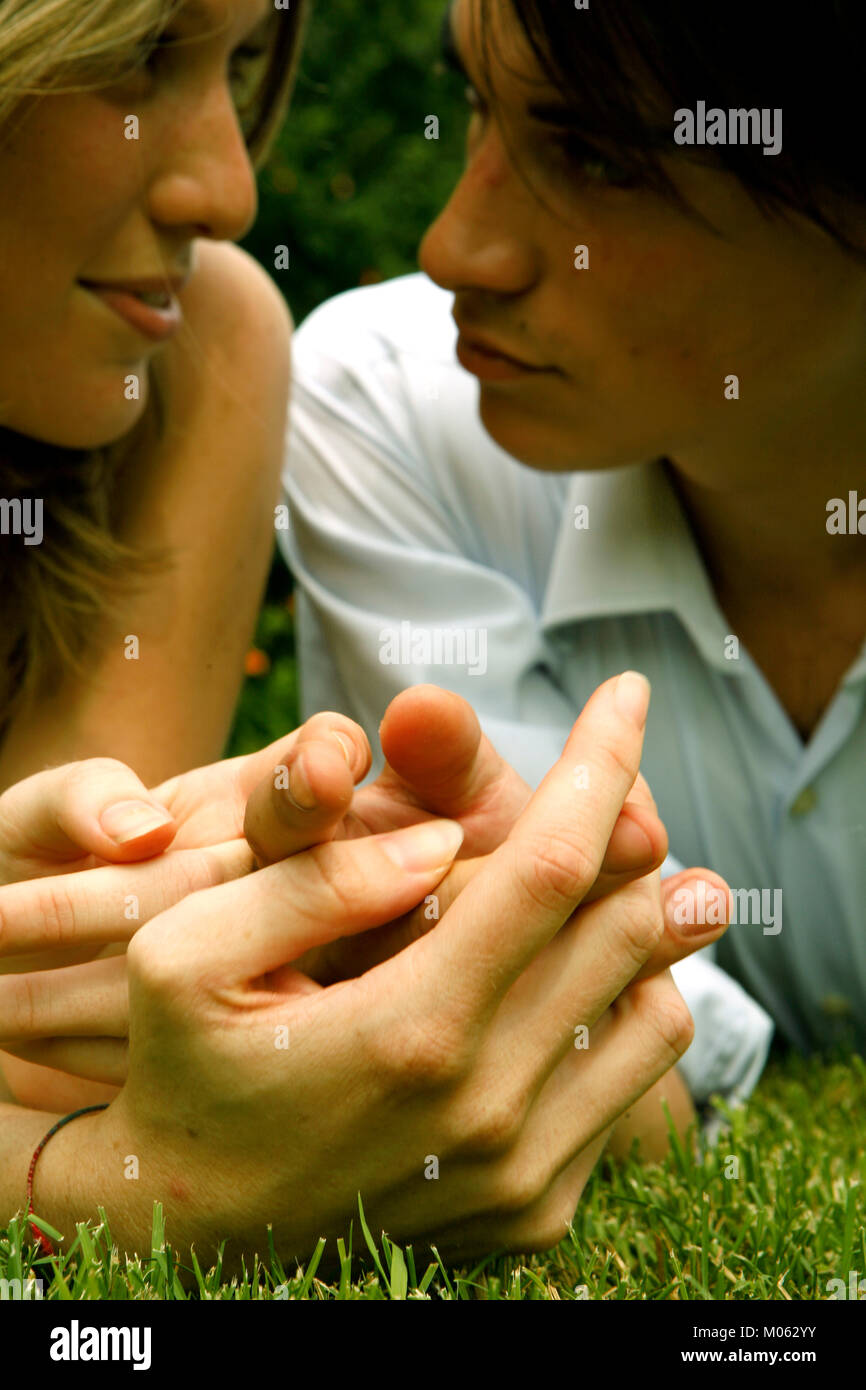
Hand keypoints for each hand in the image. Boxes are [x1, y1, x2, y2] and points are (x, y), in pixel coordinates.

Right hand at [65, 672, 730, 1263]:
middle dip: (635, 828)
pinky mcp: (537, 1211)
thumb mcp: (184, 954)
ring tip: (594, 876)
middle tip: (614, 778)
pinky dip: (627, 1007)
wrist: (196, 1228)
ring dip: (641, 923)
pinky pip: (630, 1080)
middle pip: (625, 929)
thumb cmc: (181, 1069)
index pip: (552, 868)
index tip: (625, 692)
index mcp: (409, 1031)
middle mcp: (487, 1108)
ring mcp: (522, 1170)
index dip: (600, 762)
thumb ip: (309, 882)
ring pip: (655, 1008)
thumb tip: (440, 841)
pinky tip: (568, 974)